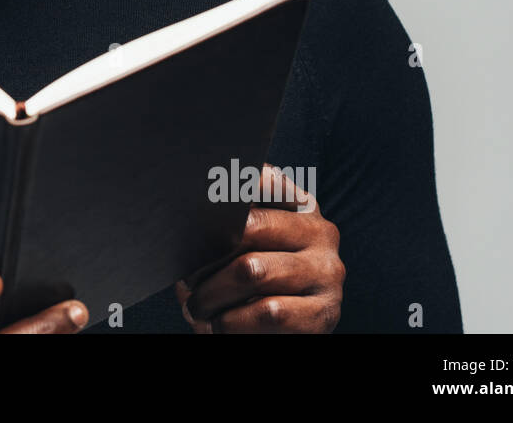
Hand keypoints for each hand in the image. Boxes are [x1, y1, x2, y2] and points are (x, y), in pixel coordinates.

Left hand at [176, 164, 344, 332]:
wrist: (284, 333)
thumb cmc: (254, 282)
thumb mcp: (245, 245)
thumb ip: (230, 222)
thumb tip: (187, 210)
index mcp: (300, 205)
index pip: (265, 179)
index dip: (228, 186)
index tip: (194, 196)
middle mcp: (319, 232)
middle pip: (250, 226)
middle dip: (207, 253)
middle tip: (185, 277)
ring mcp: (326, 272)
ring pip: (253, 270)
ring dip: (212, 293)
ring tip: (196, 307)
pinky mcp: (323, 313)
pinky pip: (268, 312)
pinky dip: (233, 321)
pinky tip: (219, 325)